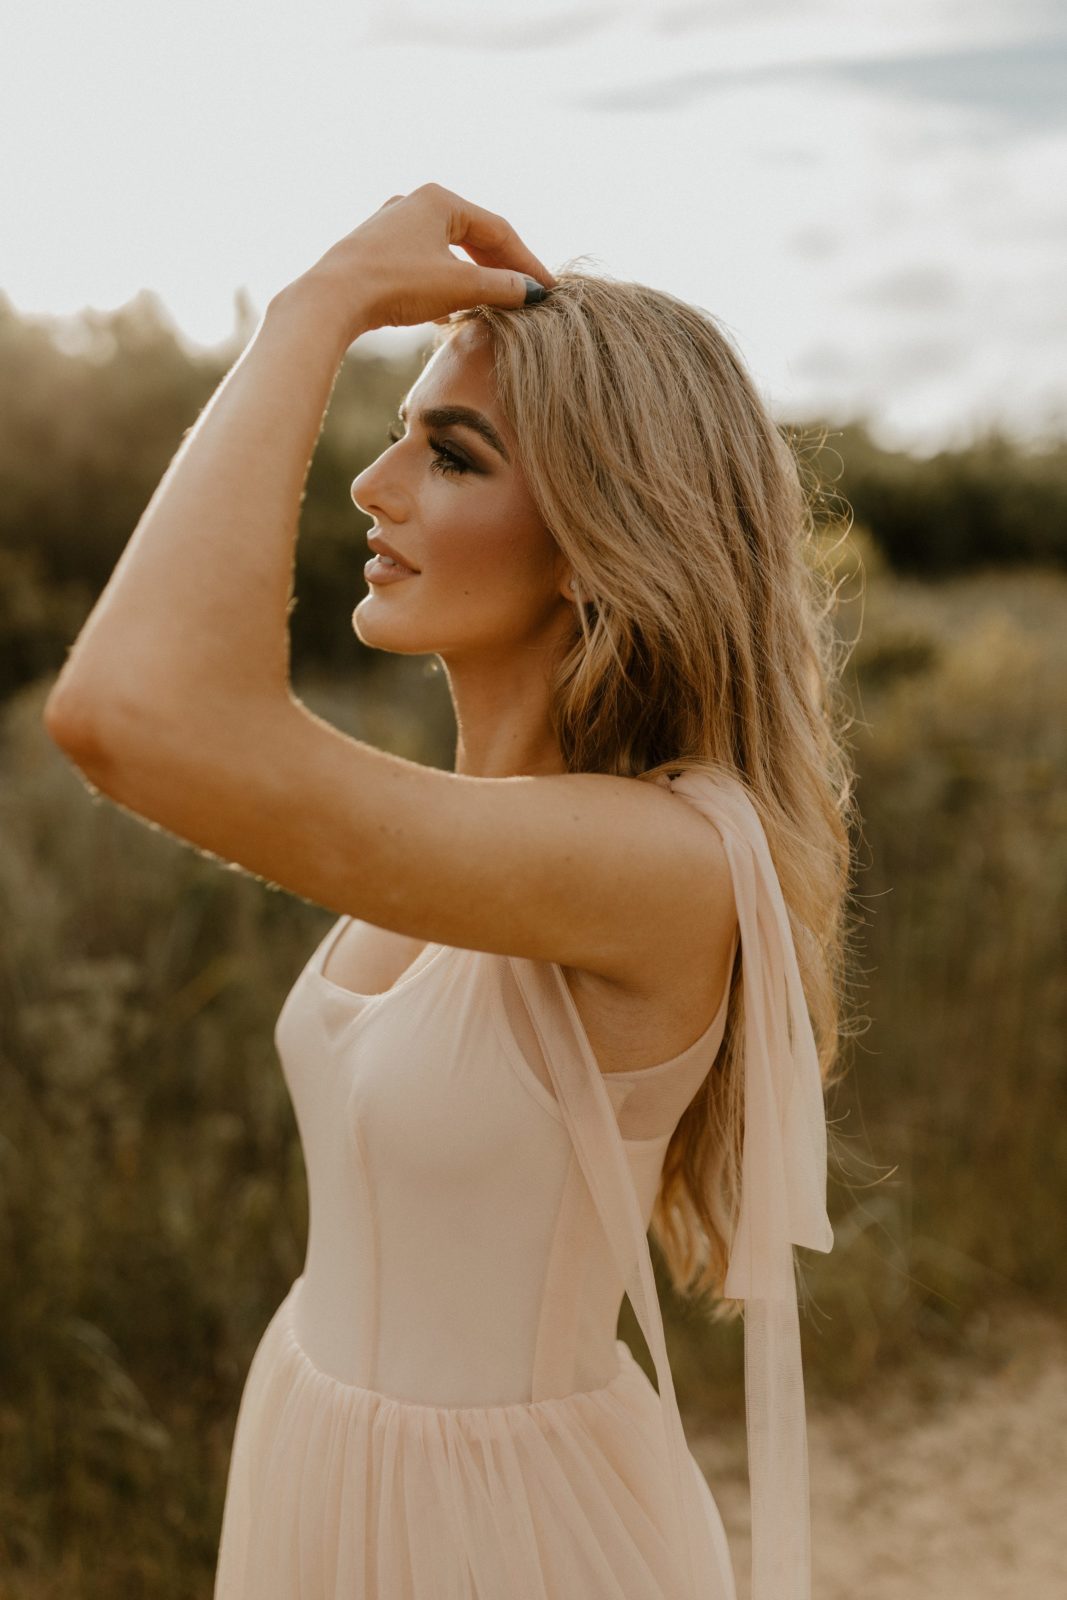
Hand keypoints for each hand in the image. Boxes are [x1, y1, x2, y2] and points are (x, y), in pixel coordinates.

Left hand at [285, 182, 556, 340]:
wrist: (332, 299)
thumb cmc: (396, 285)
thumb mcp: (458, 287)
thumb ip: (500, 287)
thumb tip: (531, 292)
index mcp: (439, 199)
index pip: (498, 230)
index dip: (527, 261)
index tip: (548, 289)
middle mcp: (414, 203)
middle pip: (473, 236)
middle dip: (502, 266)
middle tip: (528, 293)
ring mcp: (391, 225)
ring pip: (447, 249)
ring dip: (475, 275)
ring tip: (496, 300)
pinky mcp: (375, 251)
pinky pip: (424, 262)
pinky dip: (446, 280)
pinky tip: (452, 306)